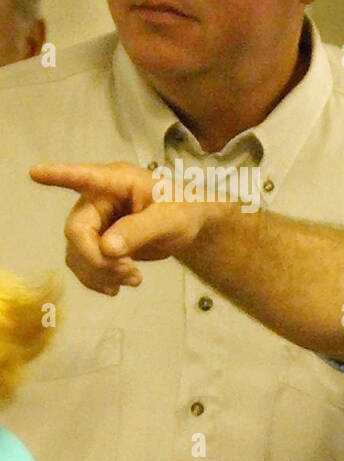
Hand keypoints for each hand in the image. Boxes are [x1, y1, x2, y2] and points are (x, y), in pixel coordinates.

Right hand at [29, 161, 225, 295]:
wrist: (189, 227)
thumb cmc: (182, 210)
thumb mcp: (170, 219)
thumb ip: (141, 230)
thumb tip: (107, 249)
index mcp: (116, 182)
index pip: (85, 177)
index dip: (59, 176)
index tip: (36, 172)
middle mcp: (97, 200)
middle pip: (77, 231)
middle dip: (97, 258)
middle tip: (129, 271)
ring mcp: (95, 223)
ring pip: (77, 253)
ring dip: (99, 272)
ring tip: (133, 279)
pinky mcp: (97, 244)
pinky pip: (84, 265)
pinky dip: (98, 280)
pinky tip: (117, 288)